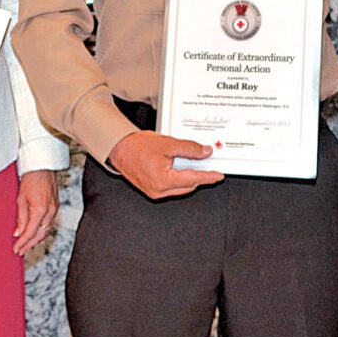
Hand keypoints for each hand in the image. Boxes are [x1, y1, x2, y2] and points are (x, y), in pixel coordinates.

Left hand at [12, 169, 59, 254]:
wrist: (42, 165)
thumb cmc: (30, 178)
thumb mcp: (20, 199)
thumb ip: (21, 218)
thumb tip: (18, 232)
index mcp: (39, 210)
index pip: (30, 233)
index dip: (23, 243)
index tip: (16, 249)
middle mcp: (49, 211)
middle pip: (40, 235)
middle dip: (29, 244)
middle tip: (20, 250)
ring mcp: (54, 209)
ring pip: (46, 230)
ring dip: (36, 239)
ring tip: (26, 245)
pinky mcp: (56, 206)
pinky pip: (49, 223)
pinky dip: (42, 231)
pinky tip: (36, 233)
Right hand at [107, 131, 224, 199]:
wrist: (119, 148)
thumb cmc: (137, 146)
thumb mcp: (168, 144)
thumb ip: (189, 149)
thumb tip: (204, 152)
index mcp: (163, 181)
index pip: (193, 179)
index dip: (208, 176)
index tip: (218, 175)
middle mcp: (159, 191)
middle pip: (188, 185)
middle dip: (199, 175)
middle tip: (207, 163)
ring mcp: (155, 192)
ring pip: (180, 187)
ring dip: (188, 176)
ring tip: (193, 162)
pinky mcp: (152, 190)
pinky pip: (171, 186)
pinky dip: (178, 177)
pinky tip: (180, 166)